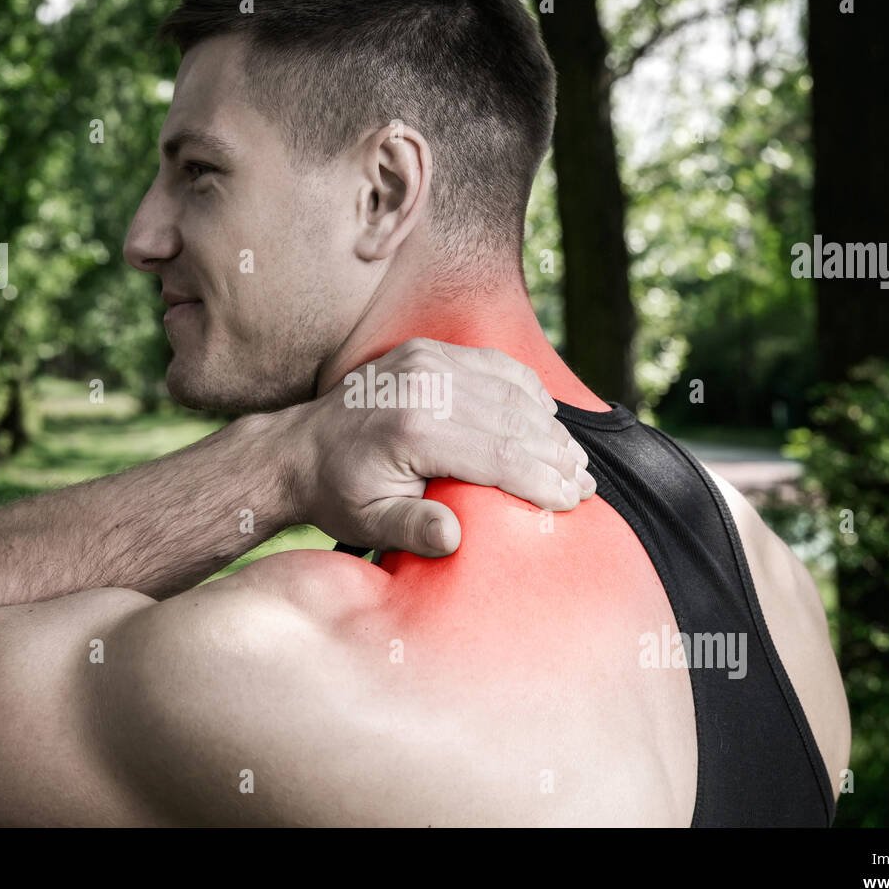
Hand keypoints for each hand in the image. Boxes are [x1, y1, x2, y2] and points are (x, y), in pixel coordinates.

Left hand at [287, 337, 595, 556]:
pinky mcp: (427, 350)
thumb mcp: (368, 524)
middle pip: (515, 420)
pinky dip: (526, 389)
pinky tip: (546, 415)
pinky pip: (494, 364)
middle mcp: (423, 385)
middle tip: (588, 484)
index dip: (544, 480)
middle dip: (557, 455)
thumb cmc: (339, 494)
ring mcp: (426, 360)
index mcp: (413, 431)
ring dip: (550, 425)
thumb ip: (412, 530)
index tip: (573, 501)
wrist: (300, 448)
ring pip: (511, 389)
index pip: (501, 455)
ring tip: (575, 458)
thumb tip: (453, 538)